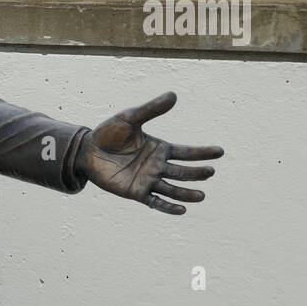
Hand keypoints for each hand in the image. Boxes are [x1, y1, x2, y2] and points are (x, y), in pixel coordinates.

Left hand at [79, 91, 221, 215]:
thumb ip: (151, 109)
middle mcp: (157, 166)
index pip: (186, 152)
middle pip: (183, 172)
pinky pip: (155, 202)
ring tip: (201, 196)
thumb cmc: (108, 133)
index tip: (220, 152)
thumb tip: (173, 95)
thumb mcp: (130, 118)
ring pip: (173, 189)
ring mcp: (148, 180)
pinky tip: (181, 210)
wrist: (86, 151)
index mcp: (160, 148)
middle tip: (210, 172)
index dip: (203, 153)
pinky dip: (168, 207)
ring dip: (187, 193)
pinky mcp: (136, 192)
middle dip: (197, 173)